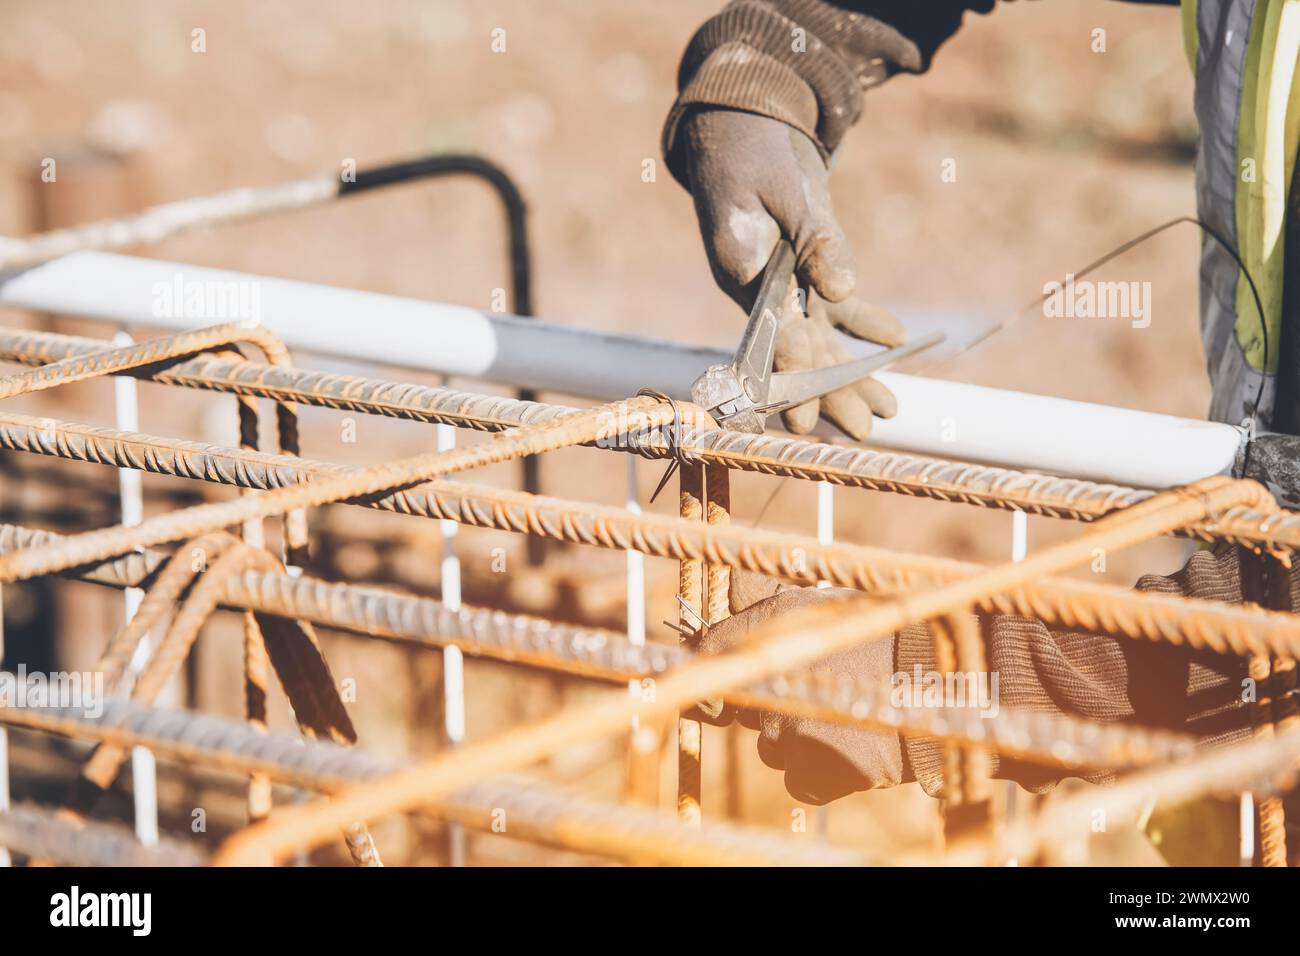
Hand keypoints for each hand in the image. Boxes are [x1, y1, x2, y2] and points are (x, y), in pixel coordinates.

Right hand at [681, 108, 904, 438]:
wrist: (740, 126)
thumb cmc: (754, 150)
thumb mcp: (786, 188)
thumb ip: (816, 241)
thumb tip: (844, 292)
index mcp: (739, 270)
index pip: (771, 332)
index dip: (794, 373)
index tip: (807, 414)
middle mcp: (757, 290)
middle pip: (797, 353)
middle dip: (828, 395)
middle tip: (862, 431)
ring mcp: (781, 285)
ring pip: (819, 340)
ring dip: (851, 375)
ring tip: (889, 409)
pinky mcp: (803, 270)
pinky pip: (835, 307)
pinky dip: (865, 322)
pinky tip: (899, 339)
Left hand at [689, 586, 903, 804]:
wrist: (950, 682)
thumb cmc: (890, 640)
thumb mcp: (829, 604)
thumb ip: (771, 602)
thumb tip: (729, 585)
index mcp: (778, 622)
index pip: (711, 649)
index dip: (699, 670)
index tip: (705, 690)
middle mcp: (775, 673)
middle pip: (745, 710)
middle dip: (773, 712)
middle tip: (821, 700)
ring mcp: (792, 724)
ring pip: (772, 749)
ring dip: (799, 745)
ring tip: (849, 723)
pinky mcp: (816, 766)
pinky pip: (799, 780)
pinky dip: (822, 776)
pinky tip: (856, 753)